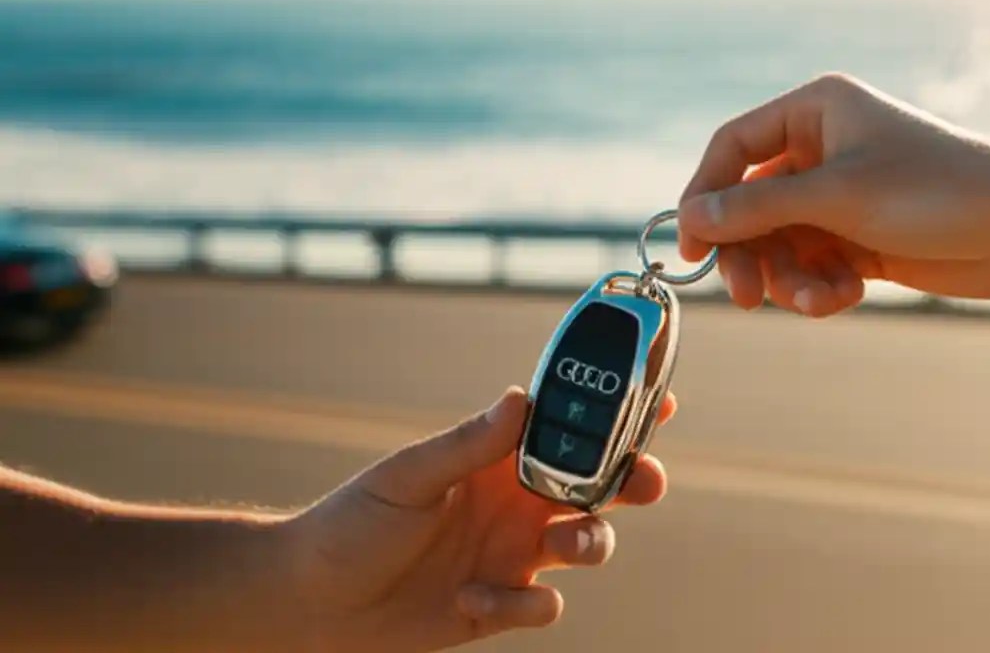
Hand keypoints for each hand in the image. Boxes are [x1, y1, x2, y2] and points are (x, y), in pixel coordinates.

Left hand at [280, 386, 673, 650]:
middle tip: (646, 482)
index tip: (660, 400)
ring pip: (588, 543)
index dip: (616, 413)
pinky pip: (541, 605)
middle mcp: (516, 503)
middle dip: (634, 481)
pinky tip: (471, 597)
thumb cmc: (353, 522)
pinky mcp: (500, 604)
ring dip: (592, 543)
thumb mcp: (408, 475)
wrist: (312, 601)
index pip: (568, 427)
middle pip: (600, 486)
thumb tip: (521, 400)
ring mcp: (512, 554)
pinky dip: (521, 605)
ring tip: (563, 546)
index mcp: (497, 459)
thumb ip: (468, 444)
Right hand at [676, 73, 989, 316]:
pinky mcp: (862, 238)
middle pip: (751, 205)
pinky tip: (845, 297)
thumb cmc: (934, 192)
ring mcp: (843, 195)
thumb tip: (687, 220)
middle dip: (750, 253)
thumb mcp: (835, 198)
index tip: (690, 248)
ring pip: (782, 244)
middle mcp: (825, 148)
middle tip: (744, 297)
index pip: (733, 148)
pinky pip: (815, 265)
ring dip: (790, 279)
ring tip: (818, 301)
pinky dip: (821, 287)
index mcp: (816, 111)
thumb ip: (755, 209)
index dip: (704, 196)